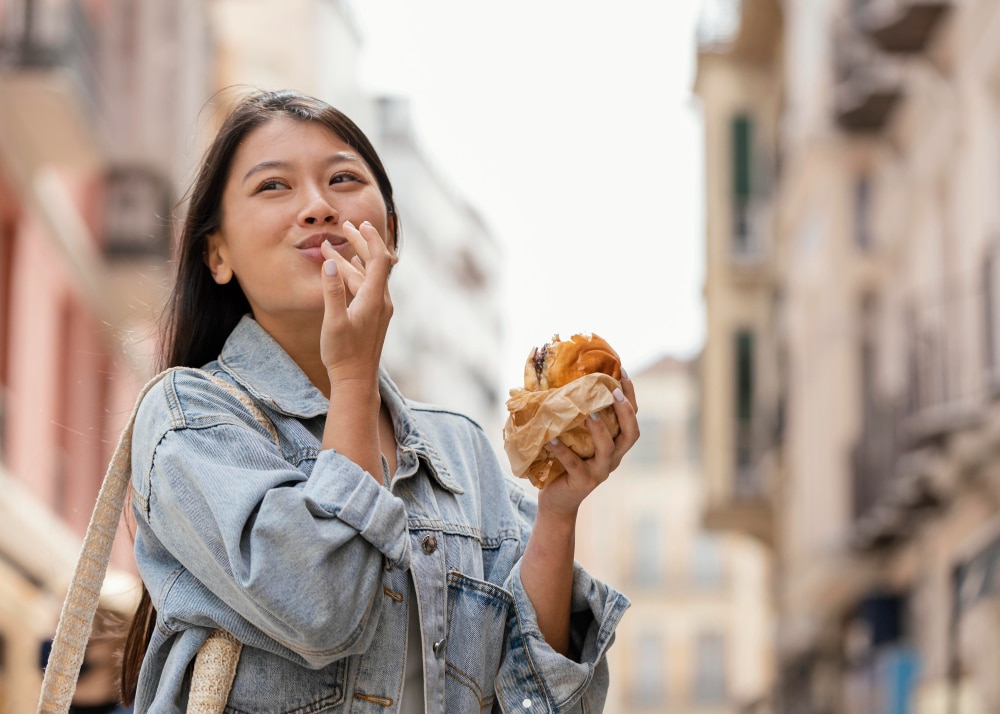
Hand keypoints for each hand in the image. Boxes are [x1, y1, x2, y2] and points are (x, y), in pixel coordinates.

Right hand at [319, 220, 397, 382]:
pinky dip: (354, 274)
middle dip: (361, 244)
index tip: (361, 223)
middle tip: (346, 226)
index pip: (379, 260)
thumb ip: (332, 290)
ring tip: (333, 246)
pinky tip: (345, 269)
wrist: (356, 380)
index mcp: (374, 300)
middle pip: (375, 264)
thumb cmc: (342, 354)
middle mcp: (381, 302)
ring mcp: (379, 309)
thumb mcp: (333, 322)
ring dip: (352, 260)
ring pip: (367, 277)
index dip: (371, 239)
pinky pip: (366, 288)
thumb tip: (331, 261)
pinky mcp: (373, 316)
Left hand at [538, 373, 639, 518]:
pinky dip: (562, 450)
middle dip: (626, 411)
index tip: (623, 371)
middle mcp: (613, 458)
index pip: (631, 417)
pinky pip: (574, 464)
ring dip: (600, 429)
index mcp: (615, 444)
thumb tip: (551, 380)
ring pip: (609, 449)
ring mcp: (600, 471)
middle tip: (613, 391)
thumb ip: (573, 417)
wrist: (557, 502)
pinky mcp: (583, 482)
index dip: (631, 395)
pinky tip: (551, 438)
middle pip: (631, 434)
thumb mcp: (574, 439)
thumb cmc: (564, 464)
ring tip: (590, 412)